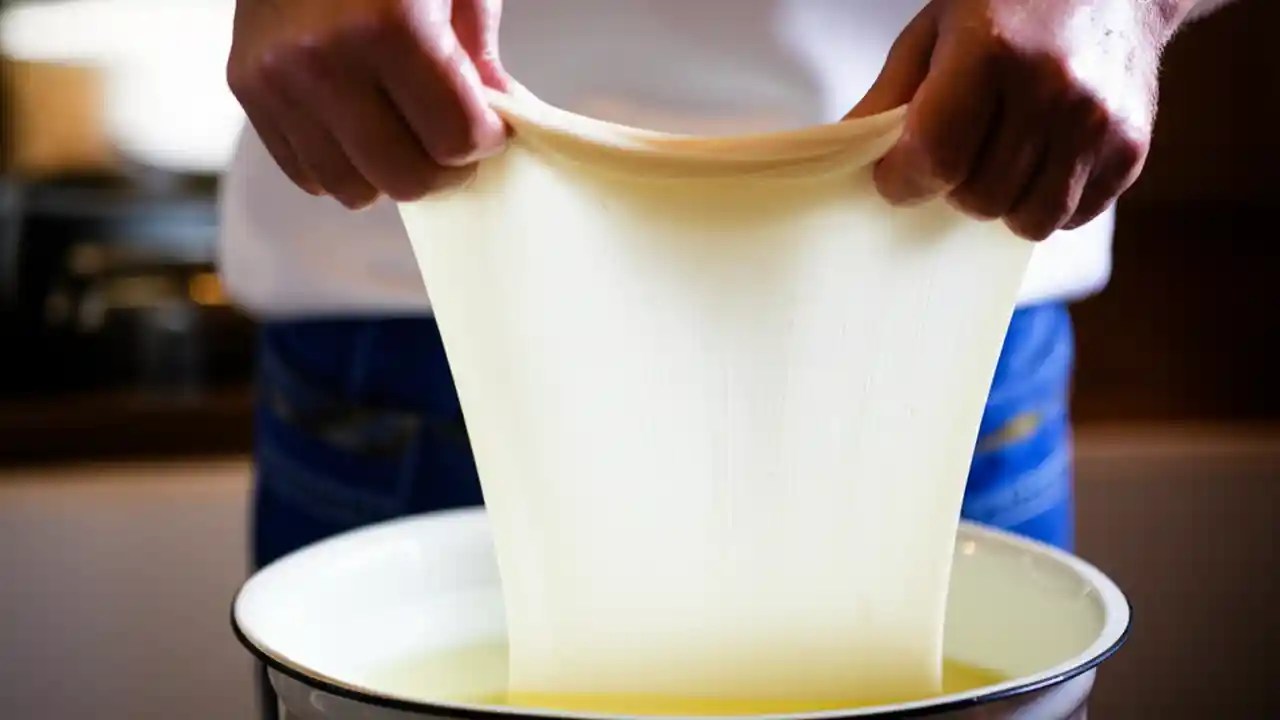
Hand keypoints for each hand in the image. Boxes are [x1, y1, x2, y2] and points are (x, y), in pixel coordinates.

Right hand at [227, 0, 506, 208]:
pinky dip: (341, 164)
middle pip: (406, 178)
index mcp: (391, 26)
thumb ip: (481, 54)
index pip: (456, 140)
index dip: (485, 139)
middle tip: (451, 138)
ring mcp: (278, 78)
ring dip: (388, 173)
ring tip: (402, 131)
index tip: (488, 124)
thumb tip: (498, 115)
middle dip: (443, 168)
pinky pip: (305, 172)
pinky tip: (359, 125)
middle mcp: (326, 59)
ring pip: (352, 189)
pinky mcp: (247, 86)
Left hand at [850, 0, 1178, 239]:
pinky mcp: (1132, 147)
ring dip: (1001, 202)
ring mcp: (1099, 122)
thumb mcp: (934, 30)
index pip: (934, 158)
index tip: (895, 174)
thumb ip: (891, 95)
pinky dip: (1047, 201)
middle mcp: (1052, 90)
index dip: (903, 180)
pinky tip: (1040, 160)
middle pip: (979, 197)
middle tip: (953, 156)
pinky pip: (1073, 216)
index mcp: (992, 54)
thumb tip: (846, 155)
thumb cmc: (1009, 3)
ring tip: (996, 161)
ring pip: (1028, 220)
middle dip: (951, 188)